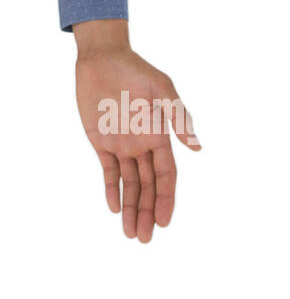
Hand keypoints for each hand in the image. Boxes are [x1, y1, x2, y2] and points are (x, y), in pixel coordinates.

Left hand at [73, 19, 199, 242]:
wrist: (102, 59)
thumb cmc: (136, 71)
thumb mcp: (162, 90)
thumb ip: (178, 117)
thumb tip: (196, 148)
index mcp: (159, 136)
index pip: (166, 176)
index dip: (165, 199)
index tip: (164, 221)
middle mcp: (142, 145)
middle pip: (147, 187)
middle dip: (146, 213)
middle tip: (145, 239)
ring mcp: (121, 145)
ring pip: (128, 184)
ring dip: (130, 208)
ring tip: (131, 234)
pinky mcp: (100, 141)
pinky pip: (107, 170)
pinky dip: (111, 189)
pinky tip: (114, 208)